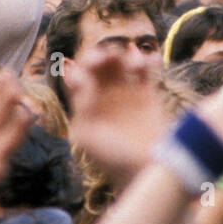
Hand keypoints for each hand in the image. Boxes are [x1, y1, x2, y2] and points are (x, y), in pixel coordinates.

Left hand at [66, 44, 171, 185]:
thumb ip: (80, 104)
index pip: (79, 74)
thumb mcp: (86, 134)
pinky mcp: (147, 93)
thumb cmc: (112, 158)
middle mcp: (104, 96)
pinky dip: (141, 59)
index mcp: (86, 104)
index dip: (82, 64)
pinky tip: (141, 63)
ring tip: (126, 60)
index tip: (90, 64)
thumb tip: (76, 75)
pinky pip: (142, 68)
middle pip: (99, 64)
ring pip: (119, 61)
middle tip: (107, 57)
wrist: (144, 170)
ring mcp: (125, 93)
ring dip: (119, 53)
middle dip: (101, 55)